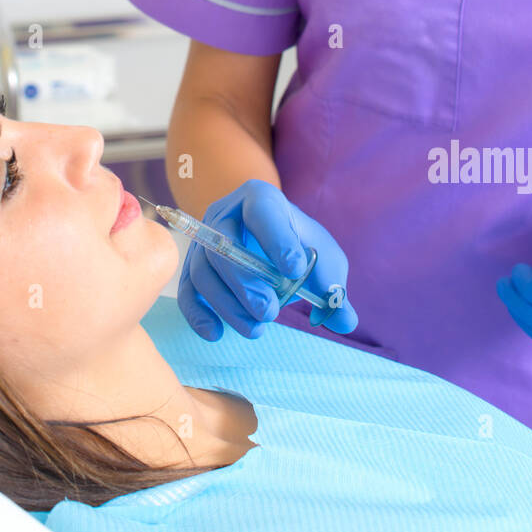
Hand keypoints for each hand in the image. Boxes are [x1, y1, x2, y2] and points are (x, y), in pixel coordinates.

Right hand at [177, 177, 358, 340]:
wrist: (268, 241)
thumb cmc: (298, 245)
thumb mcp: (323, 258)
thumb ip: (334, 287)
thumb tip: (345, 320)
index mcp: (261, 198)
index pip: (263, 211)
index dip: (276, 240)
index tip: (295, 270)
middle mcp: (225, 213)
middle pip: (224, 244)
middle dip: (246, 283)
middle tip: (270, 312)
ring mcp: (204, 240)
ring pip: (204, 270)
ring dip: (227, 304)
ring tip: (255, 328)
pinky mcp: (192, 267)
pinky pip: (186, 289)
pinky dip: (198, 313)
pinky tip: (215, 333)